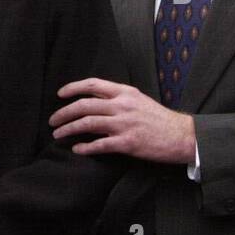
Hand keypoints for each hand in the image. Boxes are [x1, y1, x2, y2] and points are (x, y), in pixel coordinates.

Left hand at [52, 78, 196, 163]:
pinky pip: (99, 145)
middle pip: (84, 105)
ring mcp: (124, 124)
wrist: (182, 136)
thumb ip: (118, 99)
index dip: (72, 88)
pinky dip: (84, 148)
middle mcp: (123, 105)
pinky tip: (77, 150)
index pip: (92, 85)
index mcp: (125, 92)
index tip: (60, 95)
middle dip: (63, 113)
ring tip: (58, 135)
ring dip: (68, 129)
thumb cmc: (159, 119)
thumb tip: (94, 102)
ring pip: (87, 124)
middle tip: (53, 121)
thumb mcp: (139, 100)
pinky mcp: (127, 143)